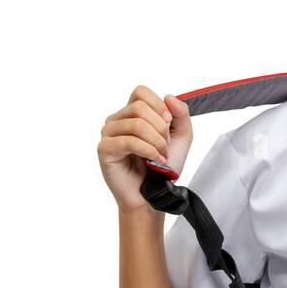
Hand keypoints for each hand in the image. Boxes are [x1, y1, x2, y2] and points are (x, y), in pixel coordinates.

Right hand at [97, 85, 192, 212]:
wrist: (154, 195)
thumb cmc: (162, 167)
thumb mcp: (181, 138)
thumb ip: (181, 114)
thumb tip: (169, 97)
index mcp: (132, 113)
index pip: (141, 92)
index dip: (158, 105)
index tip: (168, 123)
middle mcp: (117, 120)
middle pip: (140, 107)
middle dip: (160, 128)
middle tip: (164, 146)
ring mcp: (109, 133)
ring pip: (136, 124)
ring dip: (156, 142)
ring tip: (161, 156)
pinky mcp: (105, 149)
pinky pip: (129, 141)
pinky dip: (148, 151)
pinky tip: (155, 160)